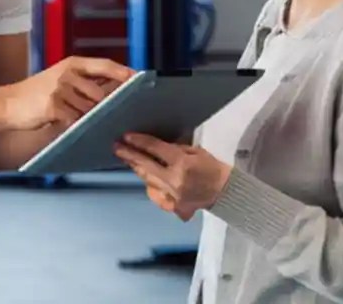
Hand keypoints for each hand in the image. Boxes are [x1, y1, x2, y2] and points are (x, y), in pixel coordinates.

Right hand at [3, 56, 132, 129]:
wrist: (8, 104)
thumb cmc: (36, 94)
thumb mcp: (60, 80)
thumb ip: (84, 82)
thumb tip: (114, 87)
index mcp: (71, 64)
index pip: (105, 65)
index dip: (124, 72)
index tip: (140, 79)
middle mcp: (67, 73)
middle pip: (99, 93)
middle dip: (105, 107)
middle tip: (116, 116)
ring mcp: (59, 89)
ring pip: (87, 110)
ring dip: (88, 120)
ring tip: (84, 124)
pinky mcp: (52, 106)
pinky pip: (73, 120)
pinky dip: (74, 126)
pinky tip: (69, 127)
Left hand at [114, 133, 231, 220]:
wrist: (225, 192)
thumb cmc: (212, 168)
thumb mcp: (196, 151)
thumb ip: (174, 149)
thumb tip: (155, 147)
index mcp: (182, 164)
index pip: (155, 149)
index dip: (139, 142)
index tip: (126, 136)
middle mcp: (174, 180)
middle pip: (146, 166)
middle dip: (130, 155)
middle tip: (117, 147)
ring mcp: (172, 195)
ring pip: (148, 180)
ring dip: (136, 168)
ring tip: (126, 158)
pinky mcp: (173, 206)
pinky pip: (155, 194)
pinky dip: (150, 185)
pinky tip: (145, 178)